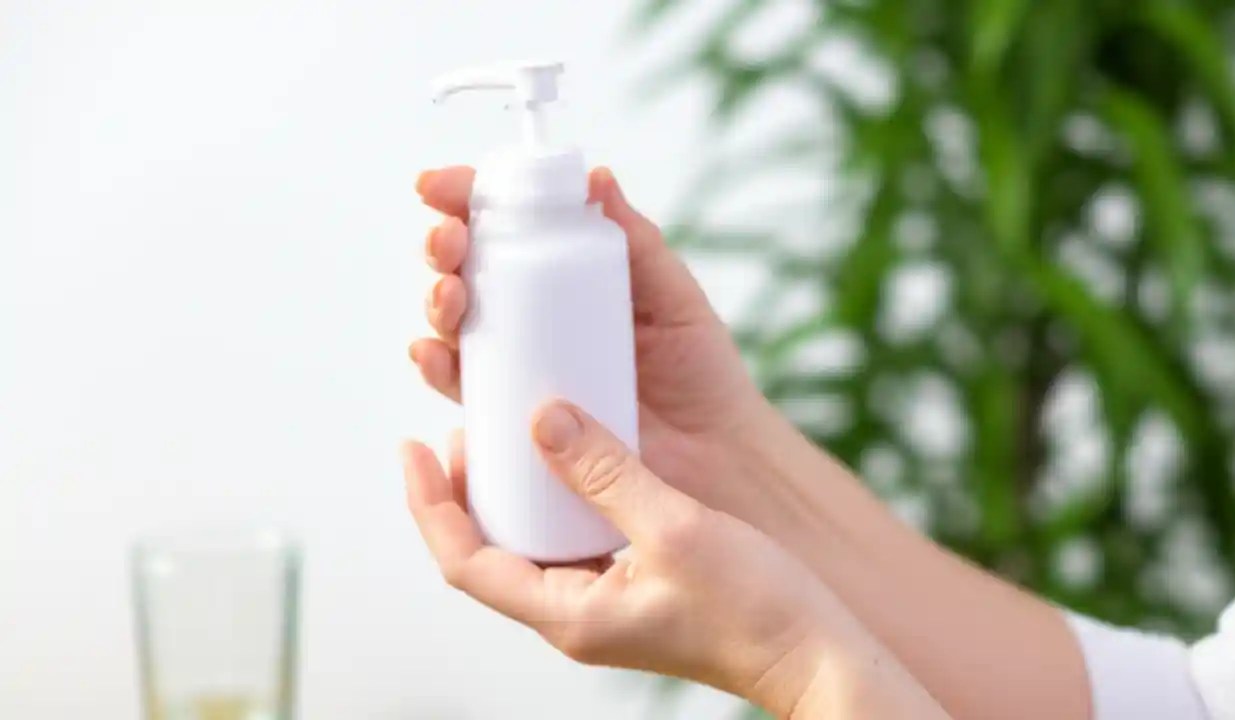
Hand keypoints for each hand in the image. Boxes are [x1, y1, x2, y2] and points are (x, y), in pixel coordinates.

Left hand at [402, 400, 948, 718]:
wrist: (813, 655)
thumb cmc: (755, 608)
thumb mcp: (673, 527)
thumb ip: (605, 471)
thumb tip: (541, 418)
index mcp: (568, 614)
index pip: (464, 560)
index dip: (429, 504)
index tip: (414, 446)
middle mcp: (574, 619)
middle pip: (486, 556)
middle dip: (463, 495)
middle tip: (460, 431)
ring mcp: (601, 611)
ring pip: (527, 551)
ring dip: (508, 498)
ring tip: (507, 439)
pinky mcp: (629, 596)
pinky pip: (569, 547)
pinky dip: (554, 505)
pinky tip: (574, 466)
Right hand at [408, 166, 776, 514]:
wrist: (719, 461)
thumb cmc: (703, 375)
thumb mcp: (673, 298)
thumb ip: (638, 243)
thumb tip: (597, 178)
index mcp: (569, 280)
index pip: (507, 229)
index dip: (466, 202)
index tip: (439, 187)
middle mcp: (536, 321)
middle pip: (470, 274)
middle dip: (444, 249)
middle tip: (448, 241)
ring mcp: (524, 369)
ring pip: (457, 329)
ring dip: (438, 305)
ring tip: (449, 297)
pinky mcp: (518, 422)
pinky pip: (466, 391)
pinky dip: (438, 368)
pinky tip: (433, 354)